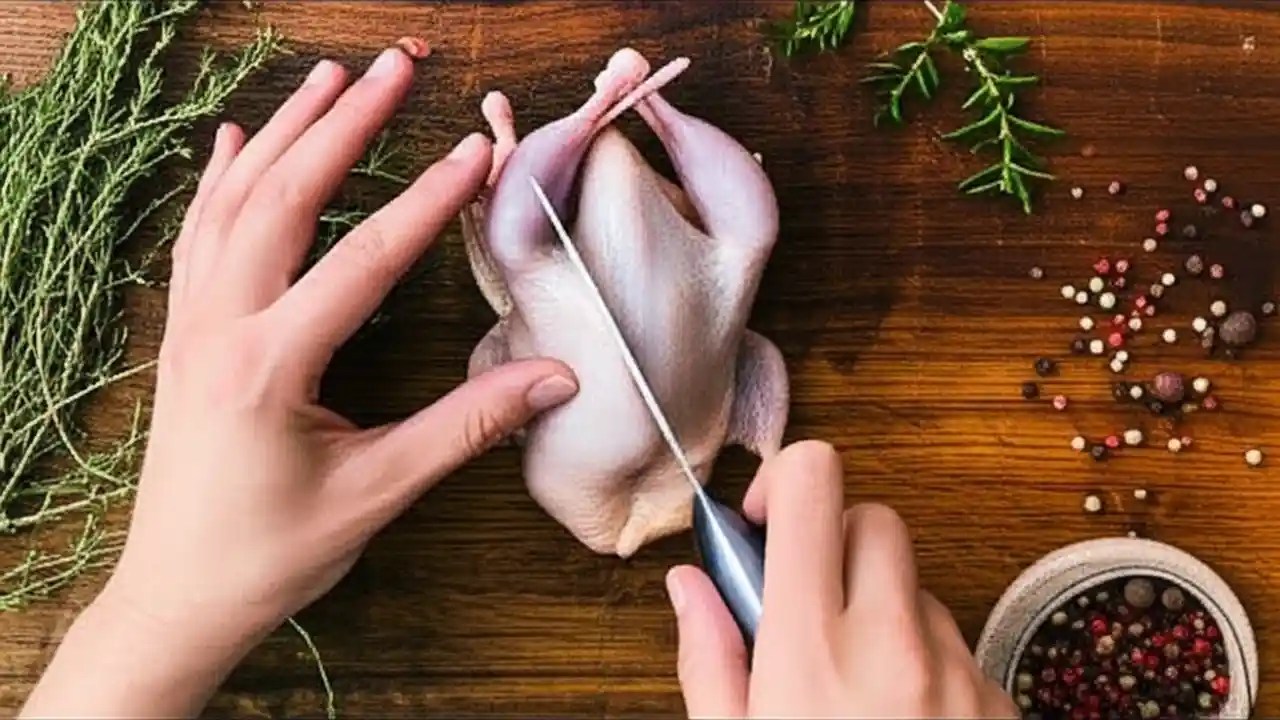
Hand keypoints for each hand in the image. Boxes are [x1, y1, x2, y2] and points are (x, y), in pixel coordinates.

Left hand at [22, 47, 577, 717]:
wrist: (179, 597)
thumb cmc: (272, 553)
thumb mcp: (376, 491)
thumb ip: (466, 427)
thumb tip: (554, 380)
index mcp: (267, 365)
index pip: (362, 258)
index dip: (428, 200)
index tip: (475, 151)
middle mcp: (220, 328)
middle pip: (282, 197)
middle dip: (343, 123)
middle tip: (393, 67)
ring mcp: (192, 326)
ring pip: (232, 203)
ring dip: (282, 132)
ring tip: (329, 76)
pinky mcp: (185, 336)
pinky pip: (199, 237)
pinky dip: (220, 179)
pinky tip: (236, 141)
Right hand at [665, 440, 1016, 718]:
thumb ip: (709, 661)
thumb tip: (691, 586)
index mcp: (812, 650)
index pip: (812, 482)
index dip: (783, 483)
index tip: (766, 525)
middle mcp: (894, 646)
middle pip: (874, 518)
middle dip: (835, 546)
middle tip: (808, 612)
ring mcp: (959, 673)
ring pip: (917, 588)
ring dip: (882, 614)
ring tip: (855, 691)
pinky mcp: (1002, 701)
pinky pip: (959, 646)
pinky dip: (927, 666)